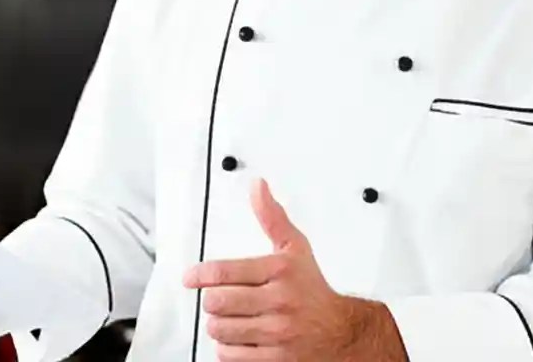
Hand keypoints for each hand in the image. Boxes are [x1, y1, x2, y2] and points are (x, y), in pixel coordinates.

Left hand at [183, 179, 406, 360]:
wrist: (342, 332)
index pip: (224, 272)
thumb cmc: (314, 290)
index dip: (200, 276)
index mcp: (280, 271)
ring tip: (232, 318)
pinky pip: (229, 355)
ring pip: (219, 330)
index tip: (190, 279)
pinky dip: (228, 348)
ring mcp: (276, 333)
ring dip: (219, 325)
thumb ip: (272, 217)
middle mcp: (279, 302)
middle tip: (220, 299)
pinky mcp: (274, 359)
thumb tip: (257, 187)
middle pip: (217, 303)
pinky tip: (240, 337)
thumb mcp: (296, 248)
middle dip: (213, 301)